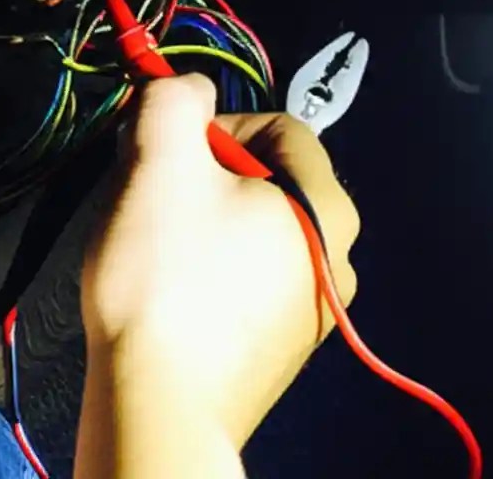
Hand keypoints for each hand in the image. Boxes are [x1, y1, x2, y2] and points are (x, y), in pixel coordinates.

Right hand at [82, 74, 358, 445]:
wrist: (159, 405)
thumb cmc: (166, 280)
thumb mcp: (159, 162)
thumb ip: (173, 101)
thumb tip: (185, 89)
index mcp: (327, 207)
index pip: (280, 126)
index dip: (218, 124)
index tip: (172, 152)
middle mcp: (337, 259)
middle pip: (265, 181)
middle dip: (205, 177)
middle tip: (155, 198)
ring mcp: (311, 312)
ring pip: (251, 234)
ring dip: (202, 227)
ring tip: (156, 251)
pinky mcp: (278, 351)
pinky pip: (244, 285)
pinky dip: (208, 276)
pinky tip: (168, 295)